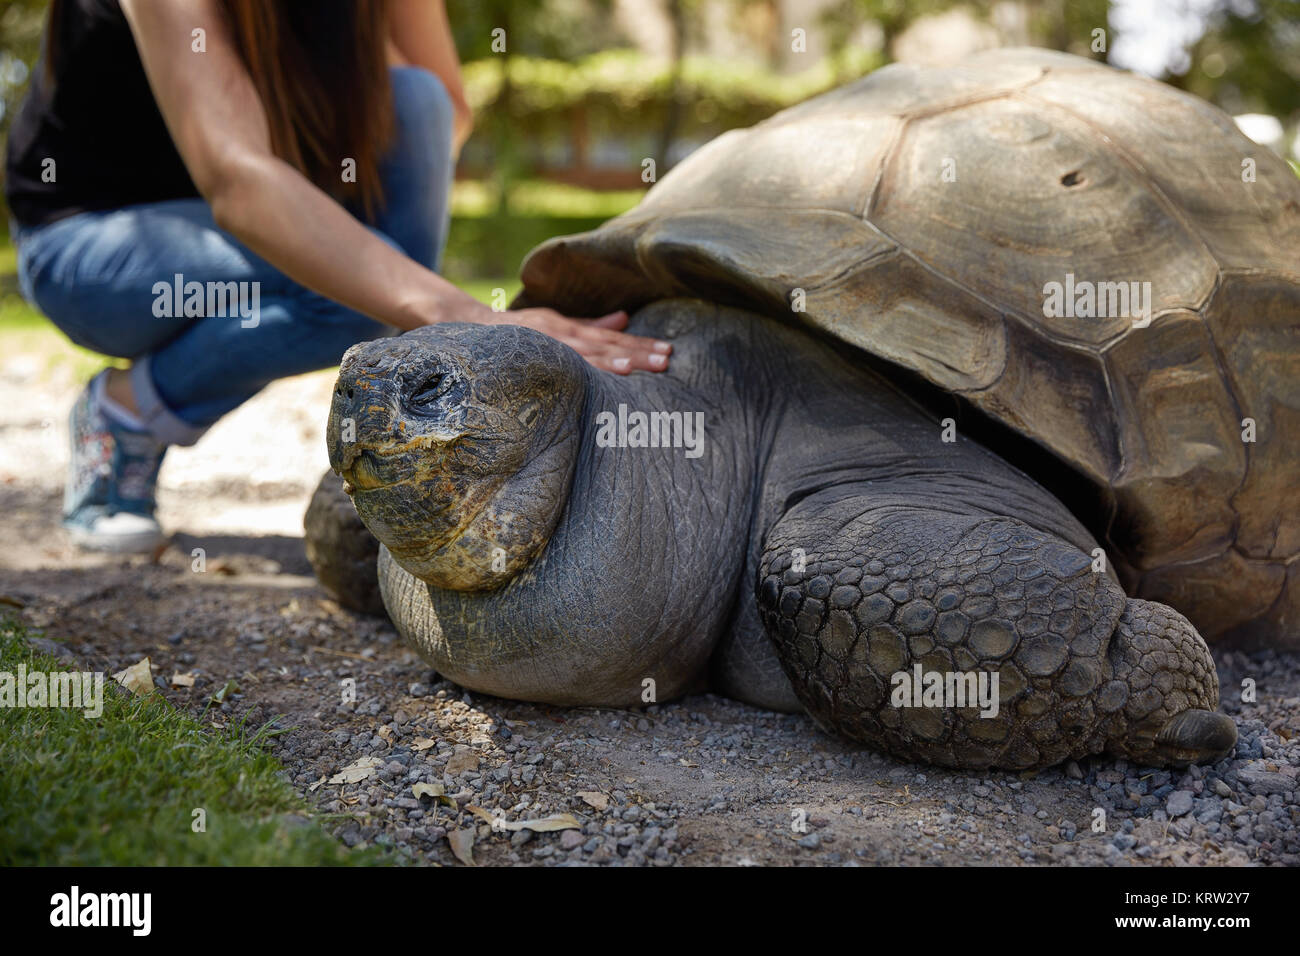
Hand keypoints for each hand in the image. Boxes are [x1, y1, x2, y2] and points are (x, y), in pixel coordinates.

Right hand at [445, 299, 671, 373]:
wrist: (467, 327)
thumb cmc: (518, 331)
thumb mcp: (557, 323)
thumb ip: (591, 325)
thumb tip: (624, 319)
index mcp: (569, 327)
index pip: (612, 338)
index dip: (639, 345)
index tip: (667, 352)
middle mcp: (559, 333)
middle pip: (604, 345)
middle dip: (635, 353)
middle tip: (665, 361)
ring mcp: (542, 344)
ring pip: (582, 355)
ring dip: (611, 361)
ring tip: (637, 369)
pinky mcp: (526, 354)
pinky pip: (557, 365)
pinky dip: (576, 370)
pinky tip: (594, 378)